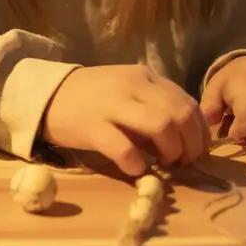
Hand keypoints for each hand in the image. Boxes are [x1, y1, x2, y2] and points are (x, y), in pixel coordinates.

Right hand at [42, 64, 209, 175]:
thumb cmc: (90, 98)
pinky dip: (137, 164)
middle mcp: (131, 85)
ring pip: (161, 125)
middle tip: (184, 161)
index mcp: (143, 76)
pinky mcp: (92, 126)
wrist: (45, 95)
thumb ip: (154, 105)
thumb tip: (184, 139)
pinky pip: (125, 148)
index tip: (197, 151)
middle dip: (190, 143)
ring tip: (165, 164)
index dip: (200, 132)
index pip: (187, 102)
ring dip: (171, 151)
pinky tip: (135, 169)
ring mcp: (111, 104)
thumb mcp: (126, 91)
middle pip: (180, 114)